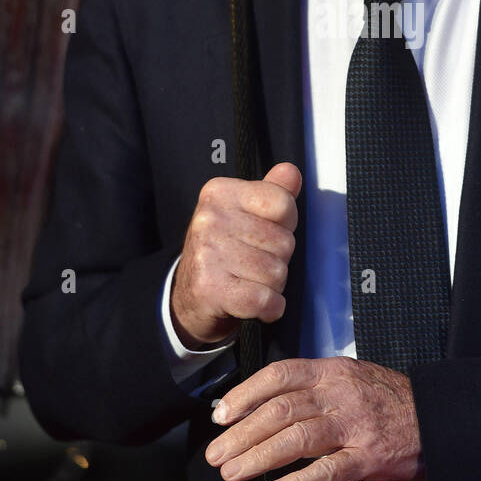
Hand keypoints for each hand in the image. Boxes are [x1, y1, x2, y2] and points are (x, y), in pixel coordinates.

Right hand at [170, 162, 300, 346]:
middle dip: (278, 259)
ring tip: (250, 281)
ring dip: (272, 285)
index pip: (282, 203)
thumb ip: (272, 192)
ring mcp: (207, 253)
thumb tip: (291, 172)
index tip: (267, 233)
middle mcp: (209, 219)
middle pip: (284, 242)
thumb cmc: (225, 251)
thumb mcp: (245, 214)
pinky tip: (257, 303)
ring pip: (277, 273)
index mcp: (220, 193)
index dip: (285, 224)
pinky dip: (270, 308)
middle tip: (254, 263)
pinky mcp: (210, 288)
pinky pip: (265, 300)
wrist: (189, 297)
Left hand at [205, 356, 424, 480]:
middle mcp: (341, 394)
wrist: (441, 420)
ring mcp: (355, 426)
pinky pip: (326, 472)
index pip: (279, 375)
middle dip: (241, 433)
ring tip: (233, 473)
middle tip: (217, 453)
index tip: (221, 415)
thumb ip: (315, 389)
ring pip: (296, 438)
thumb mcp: (354, 379)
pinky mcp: (369, 457)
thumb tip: (266, 408)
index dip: (245, 395)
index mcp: (334, 371)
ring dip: (257, 457)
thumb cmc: (394, 403)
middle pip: (280, 410)